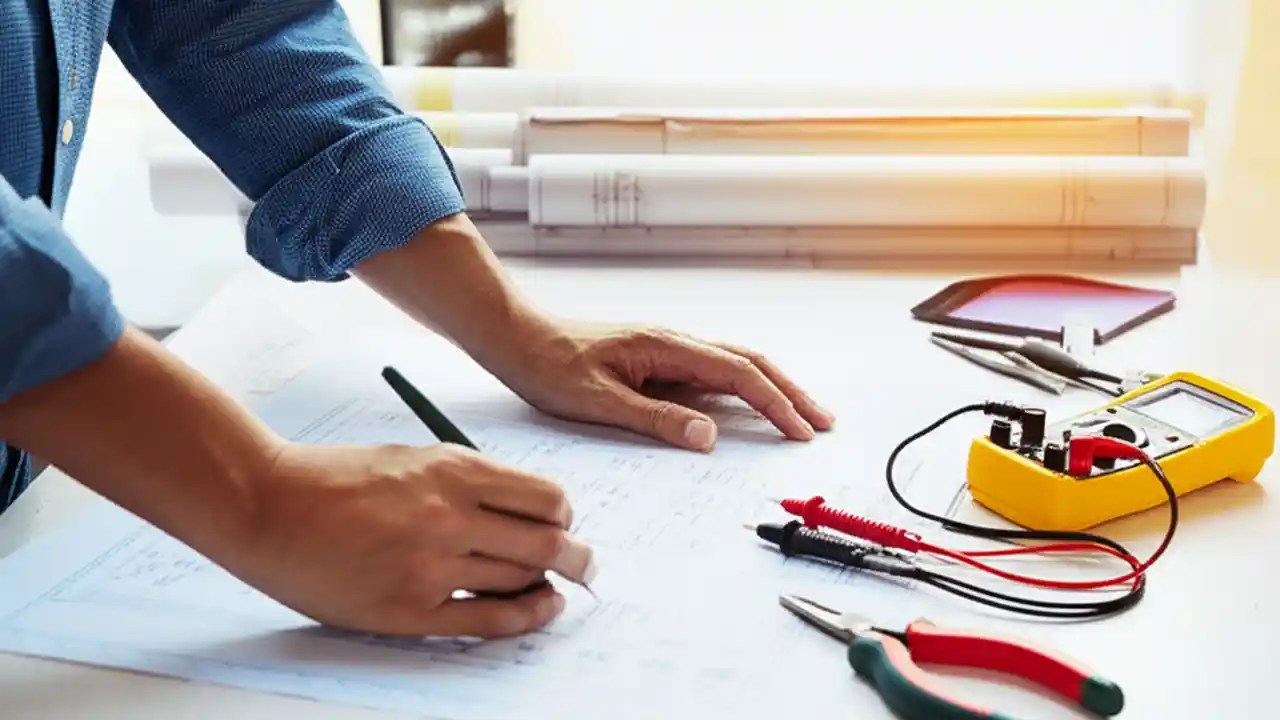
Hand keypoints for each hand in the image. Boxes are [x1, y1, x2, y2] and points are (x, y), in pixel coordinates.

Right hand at [229, 442, 593, 637]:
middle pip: (546, 544)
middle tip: (585, 564)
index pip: (546, 498)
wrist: (268, 505)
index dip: (564, 516)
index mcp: (454, 469)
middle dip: (577, 557)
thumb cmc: (338, 478)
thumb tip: (525, 513)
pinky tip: (538, 611)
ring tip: (554, 589)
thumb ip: (470, 482)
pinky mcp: (409, 610)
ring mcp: (431, 566)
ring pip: (522, 582)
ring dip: (548, 587)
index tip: (563, 524)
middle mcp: (451, 516)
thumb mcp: (414, 457)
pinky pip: (488, 622)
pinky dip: (524, 619)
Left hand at [492, 319, 834, 451]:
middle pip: (750, 364)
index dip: (775, 404)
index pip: (739, 374)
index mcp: (667, 348)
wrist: (517, 338)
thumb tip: (708, 437)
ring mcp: (669, 353)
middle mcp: (675, 344)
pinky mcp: (658, 365)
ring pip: (735, 367)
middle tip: (822, 423)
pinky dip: (743, 392)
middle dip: (790, 393)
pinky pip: (712, 376)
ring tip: (800, 416)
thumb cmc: (549, 365)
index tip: (801, 431)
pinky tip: (751, 409)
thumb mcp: (598, 401)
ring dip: (772, 390)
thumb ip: (654, 419)